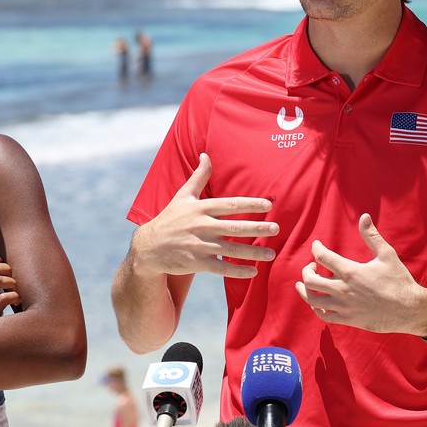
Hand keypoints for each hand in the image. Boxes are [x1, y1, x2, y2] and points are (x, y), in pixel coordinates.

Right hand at [132, 153, 277, 279]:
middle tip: (277, 229)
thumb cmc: (170, 219)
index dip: (249, 204)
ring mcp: (199, 245)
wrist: (149, 248)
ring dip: (253, 252)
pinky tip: (254, 272)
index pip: (229, 205)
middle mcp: (201, 226)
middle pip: (234, 227)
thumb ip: (198, 177)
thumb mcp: (182, 196)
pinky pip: (221, 268)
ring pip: (230, 250)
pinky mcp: (196, 263)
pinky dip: (237, 271)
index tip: (268, 205)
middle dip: (257, 228)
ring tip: (272, 254)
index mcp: (200, 208)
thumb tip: (206, 155)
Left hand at [295, 214, 426, 333]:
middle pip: (310, 280)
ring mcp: (343, 306)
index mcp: (351, 271)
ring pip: (312, 299)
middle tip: (311, 267)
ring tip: (304, 284)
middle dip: (306, 271)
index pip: (322, 256)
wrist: (409, 309)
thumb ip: (372, 236)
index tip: (317, 246)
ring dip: (304, 290)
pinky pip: (323, 315)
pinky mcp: (347, 319)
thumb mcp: (387, 255)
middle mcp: (343, 290)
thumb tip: (364, 216)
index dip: (316, 248)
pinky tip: (318, 302)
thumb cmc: (399, 280)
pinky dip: (316, 308)